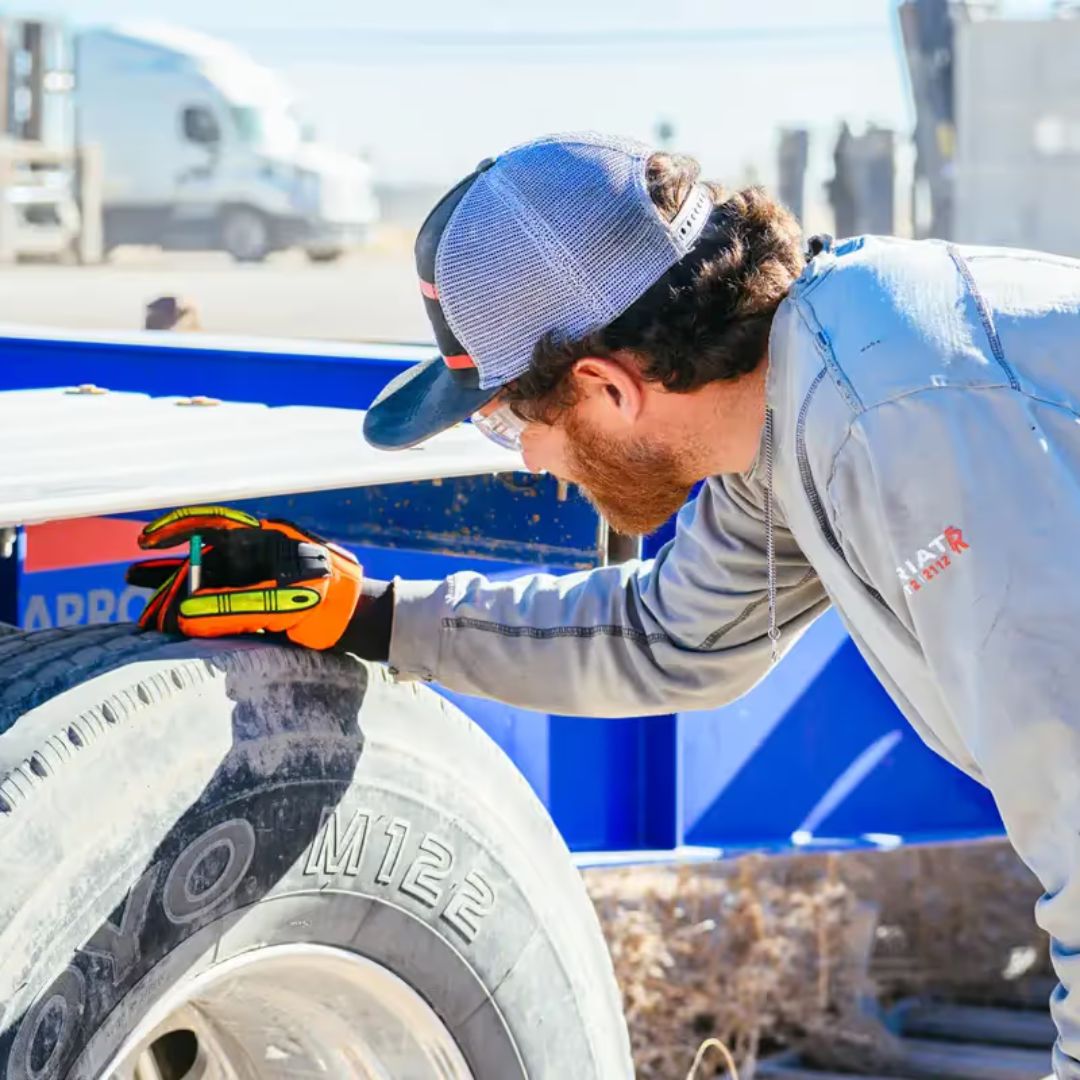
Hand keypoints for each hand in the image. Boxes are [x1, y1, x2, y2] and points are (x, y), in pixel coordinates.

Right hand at [126, 505, 362, 649]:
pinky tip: (178, 623)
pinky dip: (199, 613)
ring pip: (209, 584)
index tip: (146, 539)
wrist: (357, 616)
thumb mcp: (281, 602)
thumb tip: (184, 618)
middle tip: (132, 580)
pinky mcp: (261, 603)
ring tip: (144, 607)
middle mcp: (255, 555)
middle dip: (169, 571)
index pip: (211, 524)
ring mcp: (257, 579)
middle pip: (203, 559)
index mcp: (261, 539)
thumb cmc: (327, 597)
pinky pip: (222, 604)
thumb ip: (233, 608)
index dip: (176, 528)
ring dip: (179, 594)